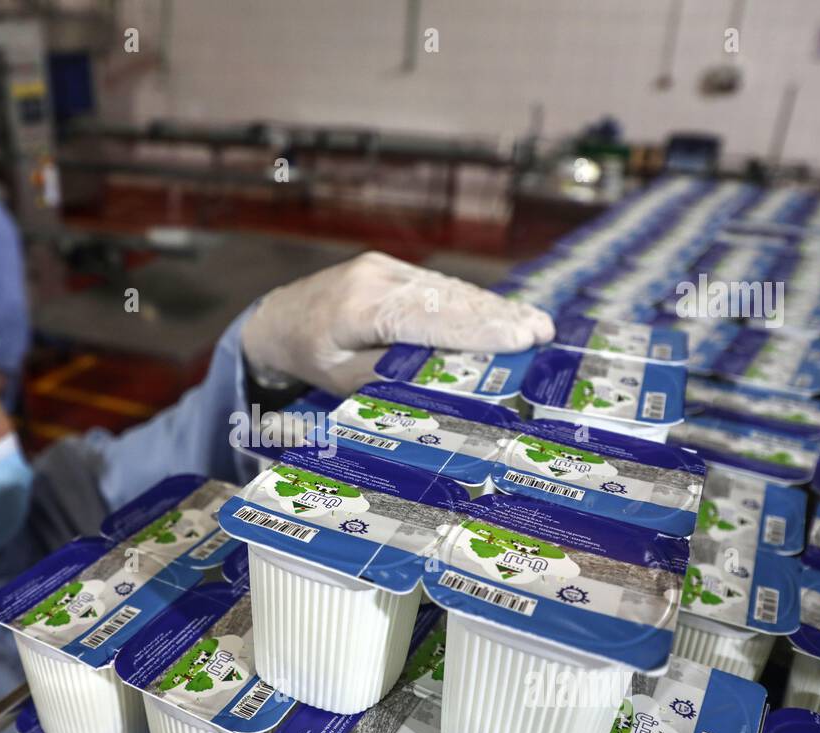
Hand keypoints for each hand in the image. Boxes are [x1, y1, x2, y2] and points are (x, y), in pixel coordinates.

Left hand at [241, 251, 553, 395]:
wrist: (278, 319)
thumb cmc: (310, 358)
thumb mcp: (344, 379)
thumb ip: (392, 373)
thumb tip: (449, 377)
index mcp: (356, 308)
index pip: (426, 318)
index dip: (475, 330)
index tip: (518, 340)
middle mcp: (374, 277)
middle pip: (445, 298)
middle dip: (497, 317)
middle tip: (541, 333)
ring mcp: (384, 266)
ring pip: (447, 289)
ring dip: (492, 309)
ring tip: (535, 326)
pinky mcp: (391, 267)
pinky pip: (437, 286)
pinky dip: (471, 303)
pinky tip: (505, 315)